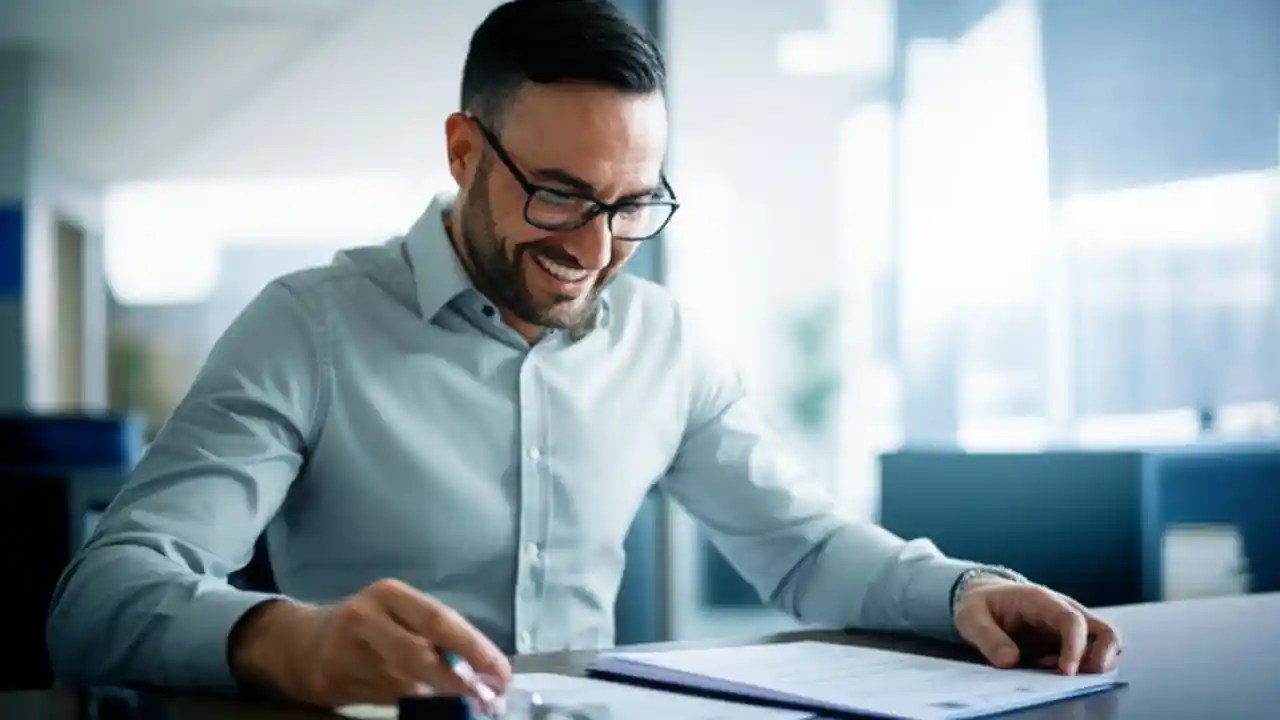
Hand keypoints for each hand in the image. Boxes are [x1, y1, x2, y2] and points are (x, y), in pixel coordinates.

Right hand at [230, 578, 510, 706]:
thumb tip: (484, 668)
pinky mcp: (333, 682)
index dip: (474, 647)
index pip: (439, 620)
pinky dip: (414, 705)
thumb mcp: (397, 616)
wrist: (298, 644)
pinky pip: (385, 698)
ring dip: (440, 698)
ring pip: (403, 683)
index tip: (502, 672)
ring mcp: (345, 652)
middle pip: (418, 653)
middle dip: (457, 680)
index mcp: (389, 594)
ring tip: (469, 705)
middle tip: (487, 698)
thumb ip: (434, 636)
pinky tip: (434, 708)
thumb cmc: (368, 626)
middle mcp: (365, 617)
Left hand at [953, 578, 1122, 674]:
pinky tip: (1049, 671)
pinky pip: (1089, 656)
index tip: (1065, 672)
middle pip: (1106, 632)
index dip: (1075, 647)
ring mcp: (1070, 628)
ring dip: (1090, 665)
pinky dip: (1079, 668)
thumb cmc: (979, 605)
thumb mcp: (971, 617)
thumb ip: (987, 637)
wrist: (983, 599)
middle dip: (1102, 658)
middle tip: (1072, 677)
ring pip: (1105, 645)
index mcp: (1041, 600)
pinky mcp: (1068, 642)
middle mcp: (1064, 611)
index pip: (1072, 620)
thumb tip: (1010, 661)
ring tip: (1054, 673)